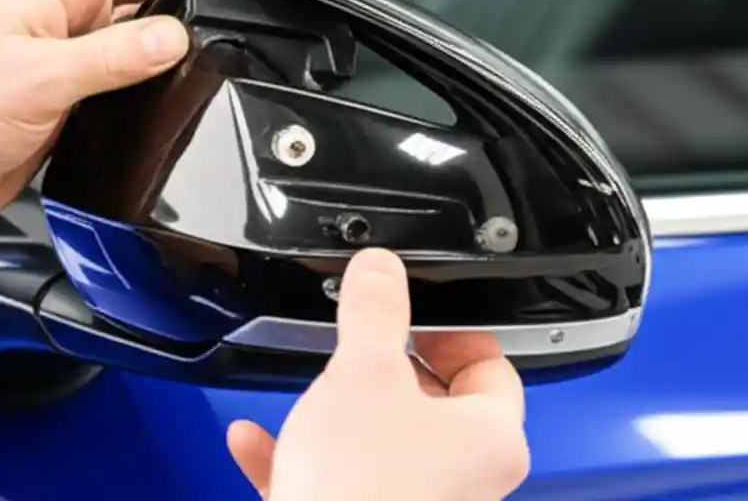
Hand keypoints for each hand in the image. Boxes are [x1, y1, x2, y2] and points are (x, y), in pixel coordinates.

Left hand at [0, 0, 280, 239]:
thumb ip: (112, 57)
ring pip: (132, 15)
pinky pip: (119, 65)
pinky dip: (154, 63)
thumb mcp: (36, 82)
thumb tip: (173, 35)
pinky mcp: (59, 92)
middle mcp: (52, 11)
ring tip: (226, 10)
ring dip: (177, 9)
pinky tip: (175, 74)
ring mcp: (56, 51)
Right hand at [227, 249, 529, 500]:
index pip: (491, 367)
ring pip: (379, 445)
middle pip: (433, 406)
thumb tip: (381, 269)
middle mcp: (464, 480)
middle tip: (356, 352)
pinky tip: (255, 442)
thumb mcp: (362, 373)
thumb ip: (375, 311)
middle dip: (383, 374)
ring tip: (307, 395)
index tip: (409, 319)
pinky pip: (333, 483)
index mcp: (488, 438)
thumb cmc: (361, 490)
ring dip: (335, 416)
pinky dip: (298, 459)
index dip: (448, 334)